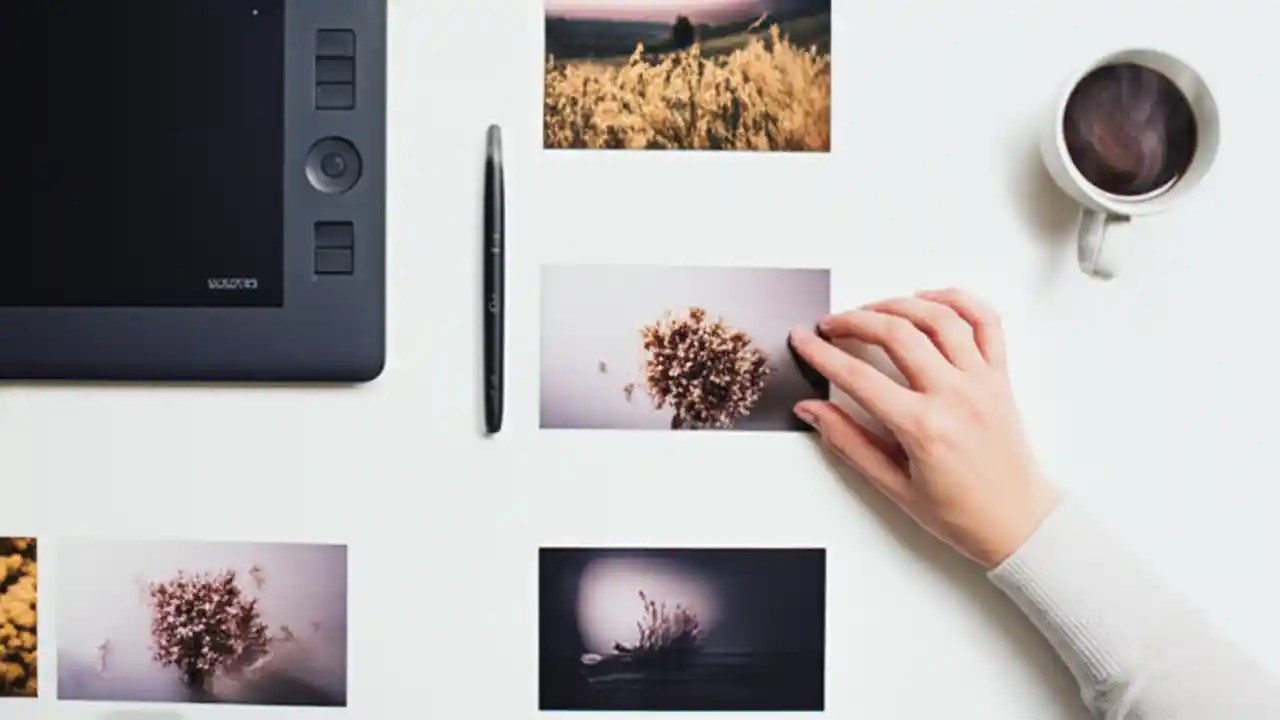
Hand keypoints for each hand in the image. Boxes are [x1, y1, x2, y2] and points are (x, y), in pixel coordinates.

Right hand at [788, 289, 1058, 568]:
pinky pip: (985, 322)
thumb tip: (812, 411)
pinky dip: (958, 300)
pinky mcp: (1000, 376)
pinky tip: (929, 300)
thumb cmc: (961, 512)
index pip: (859, 377)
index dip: (822, 354)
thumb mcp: (893, 486)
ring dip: (898, 305)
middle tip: (831, 325)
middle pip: (897, 334)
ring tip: (872, 310)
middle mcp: (955, 397)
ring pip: (938, 318)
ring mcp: (981, 382)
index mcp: (924, 428)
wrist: (1017, 522)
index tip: (804, 341)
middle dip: (855, 321)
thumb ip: (848, 442)